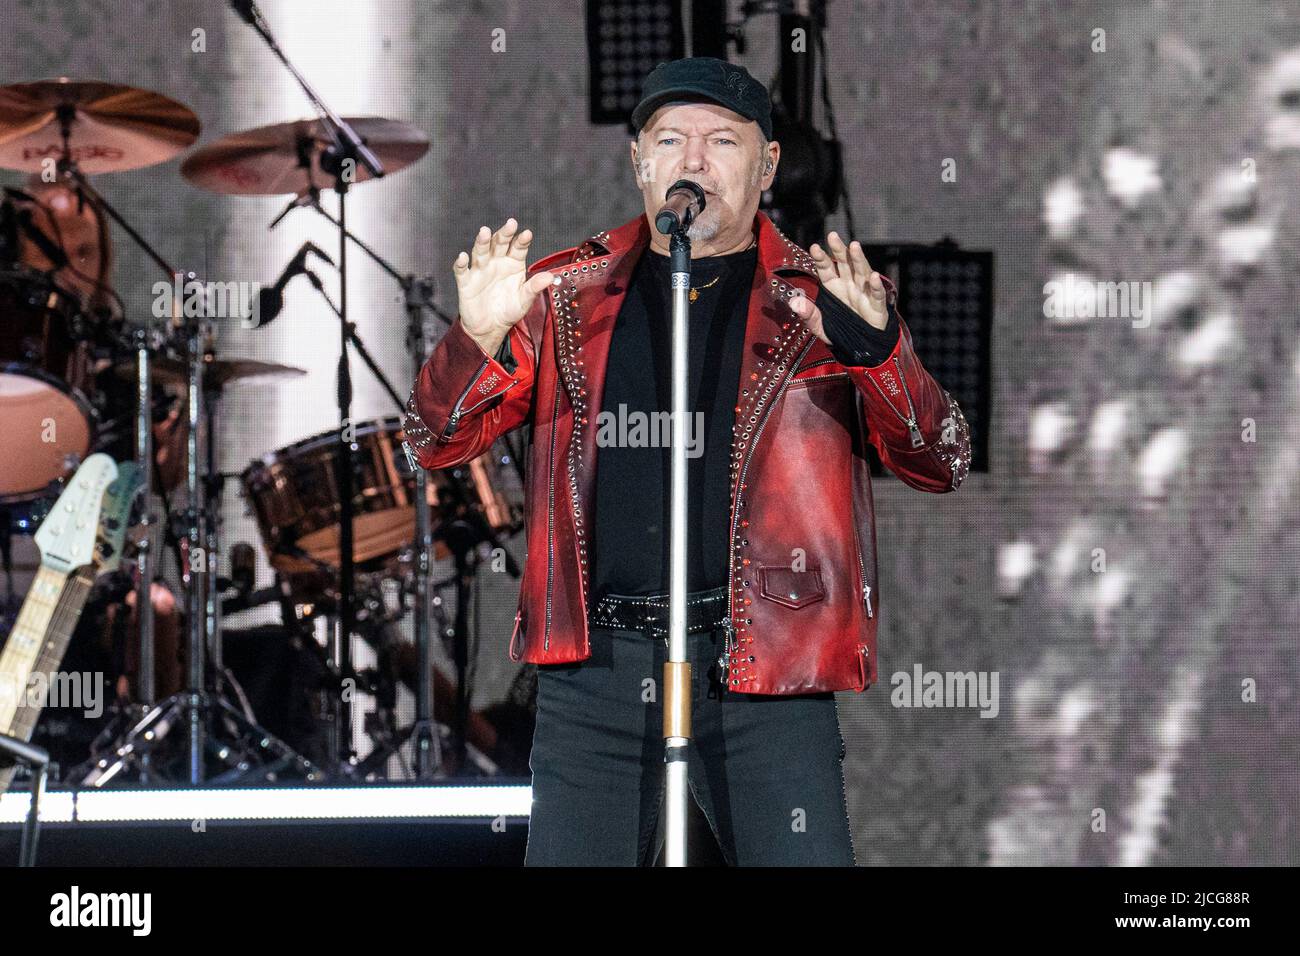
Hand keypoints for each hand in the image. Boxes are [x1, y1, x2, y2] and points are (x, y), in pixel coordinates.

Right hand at [453, 218, 554, 355]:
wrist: (491, 328)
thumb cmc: (509, 310)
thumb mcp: (525, 300)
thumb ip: (535, 287)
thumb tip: (550, 277)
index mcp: (513, 263)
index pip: (518, 247)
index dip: (522, 240)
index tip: (527, 234)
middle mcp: (496, 262)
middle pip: (499, 244)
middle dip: (504, 234)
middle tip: (510, 224)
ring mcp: (480, 270)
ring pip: (480, 252)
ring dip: (482, 242)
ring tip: (485, 232)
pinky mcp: (466, 281)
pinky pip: (462, 270)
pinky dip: (461, 263)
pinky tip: (463, 257)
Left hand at [787, 231, 889, 344]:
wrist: (862, 347)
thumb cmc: (842, 331)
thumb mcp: (820, 326)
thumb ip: (809, 315)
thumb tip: (794, 302)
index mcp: (834, 288)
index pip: (826, 270)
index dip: (821, 259)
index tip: (814, 247)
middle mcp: (849, 286)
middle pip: (844, 265)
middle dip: (839, 250)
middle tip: (833, 236)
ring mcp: (863, 294)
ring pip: (861, 273)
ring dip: (858, 260)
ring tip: (854, 246)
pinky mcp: (877, 306)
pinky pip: (876, 295)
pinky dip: (875, 286)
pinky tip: (873, 277)